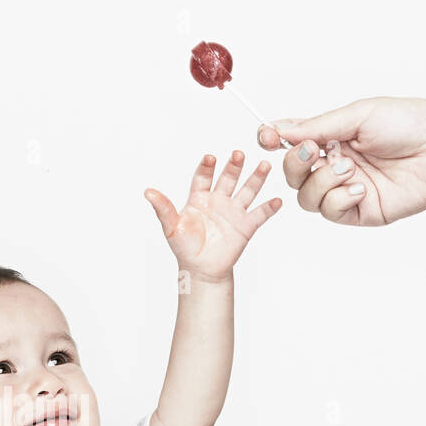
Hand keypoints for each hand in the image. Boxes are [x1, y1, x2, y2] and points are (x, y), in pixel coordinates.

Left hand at [144, 150, 281, 281]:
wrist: (201, 270)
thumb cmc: (185, 248)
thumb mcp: (171, 227)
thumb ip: (163, 208)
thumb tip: (148, 192)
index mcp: (200, 198)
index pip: (204, 177)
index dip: (207, 167)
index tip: (210, 158)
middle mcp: (219, 201)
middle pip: (228, 178)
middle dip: (233, 166)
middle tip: (238, 154)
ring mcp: (234, 212)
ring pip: (247, 190)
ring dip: (256, 178)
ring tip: (264, 166)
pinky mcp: (246, 226)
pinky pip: (260, 214)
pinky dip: (269, 208)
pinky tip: (277, 200)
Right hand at [256, 97, 425, 225]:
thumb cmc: (412, 122)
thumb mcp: (359, 115)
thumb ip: (317, 126)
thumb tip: (279, 129)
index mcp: (333, 137)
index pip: (292, 143)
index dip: (274, 140)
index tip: (266, 136)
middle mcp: (335, 164)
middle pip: (292, 174)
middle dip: (295, 163)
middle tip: (314, 151)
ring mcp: (346, 190)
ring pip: (306, 197)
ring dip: (321, 182)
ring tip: (349, 168)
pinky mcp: (360, 211)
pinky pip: (330, 212)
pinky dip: (338, 199)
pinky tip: (359, 187)